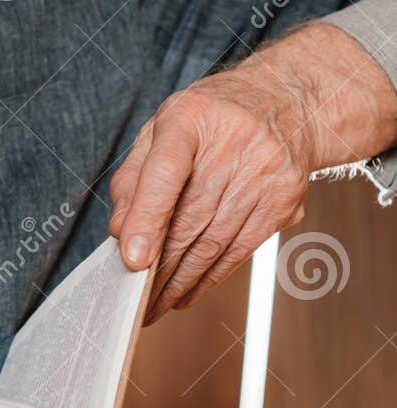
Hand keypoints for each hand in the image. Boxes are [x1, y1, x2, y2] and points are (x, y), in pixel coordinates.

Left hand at [109, 22, 396, 319]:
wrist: (287, 103)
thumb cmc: (213, 118)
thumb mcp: (162, 128)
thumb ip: (134, 176)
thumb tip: (119, 230)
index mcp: (192, 116)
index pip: (166, 170)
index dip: (148, 217)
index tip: (132, 259)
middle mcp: (234, 141)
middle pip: (191, 217)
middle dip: (159, 267)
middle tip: (134, 300)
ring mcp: (266, 172)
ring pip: (215, 241)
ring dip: (182, 281)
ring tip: (157, 304)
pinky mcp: (284, 200)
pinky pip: (241, 249)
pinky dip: (211, 277)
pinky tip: (189, 291)